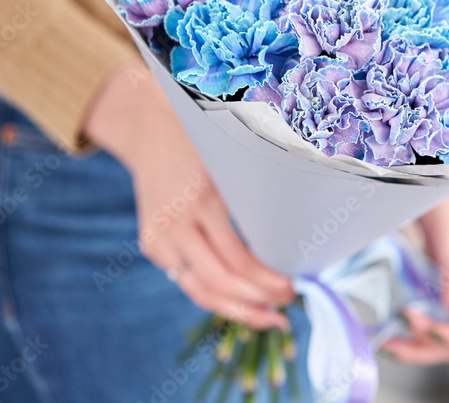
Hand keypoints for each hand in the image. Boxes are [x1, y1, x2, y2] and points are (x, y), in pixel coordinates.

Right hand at [84, 61, 293, 328]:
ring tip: (268, 318)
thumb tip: (299, 233)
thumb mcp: (232, 161)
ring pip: (199, 291)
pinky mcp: (152, 245)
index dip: (267, 282)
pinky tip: (241, 302)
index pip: (238, 259)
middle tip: (287, 305)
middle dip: (257, 301)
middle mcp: (177, 223)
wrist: (149, 130)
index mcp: (204, 200)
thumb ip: (256, 194)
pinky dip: (215, 296)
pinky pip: (186, 280)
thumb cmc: (204, 141)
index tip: (293, 287)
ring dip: (237, 310)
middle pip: (219, 282)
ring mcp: (160, 237)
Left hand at [382, 180, 448, 363]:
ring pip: (447, 325)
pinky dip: (413, 324)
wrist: (424, 145)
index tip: (429, 329)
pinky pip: (431, 309)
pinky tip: (393, 331)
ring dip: (421, 341)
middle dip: (435, 342)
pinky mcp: (435, 271)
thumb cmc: (444, 175)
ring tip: (391, 341)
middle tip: (400, 336)